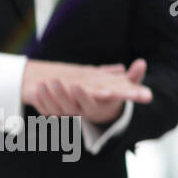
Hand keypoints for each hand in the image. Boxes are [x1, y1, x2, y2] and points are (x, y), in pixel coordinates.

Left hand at [23, 59, 151, 123]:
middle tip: (54, 79)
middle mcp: (82, 113)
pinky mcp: (60, 114)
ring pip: (55, 110)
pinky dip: (41, 102)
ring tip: (42, 82)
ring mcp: (69, 115)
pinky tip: (35, 91)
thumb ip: (135, 76)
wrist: (103, 110)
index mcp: (98, 107)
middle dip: (61, 93)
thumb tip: (142, 62)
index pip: (90, 104)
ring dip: (47, 97)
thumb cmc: (115, 95)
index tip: (77, 85)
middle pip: (69, 107)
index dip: (83, 96)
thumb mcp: (127, 86)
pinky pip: (47, 111)